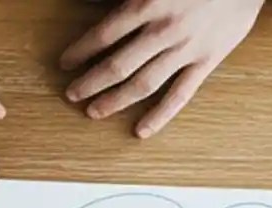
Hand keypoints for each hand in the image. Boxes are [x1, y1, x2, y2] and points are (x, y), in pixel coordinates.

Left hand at [61, 0, 264, 137]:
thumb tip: (95, 4)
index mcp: (148, 1)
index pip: (103, 35)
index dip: (80, 51)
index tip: (65, 63)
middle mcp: (164, 29)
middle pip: (117, 66)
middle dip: (90, 83)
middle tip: (71, 94)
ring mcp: (186, 49)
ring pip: (143, 84)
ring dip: (114, 101)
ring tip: (94, 112)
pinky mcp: (207, 61)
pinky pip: (180, 94)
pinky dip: (159, 116)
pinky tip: (140, 131)